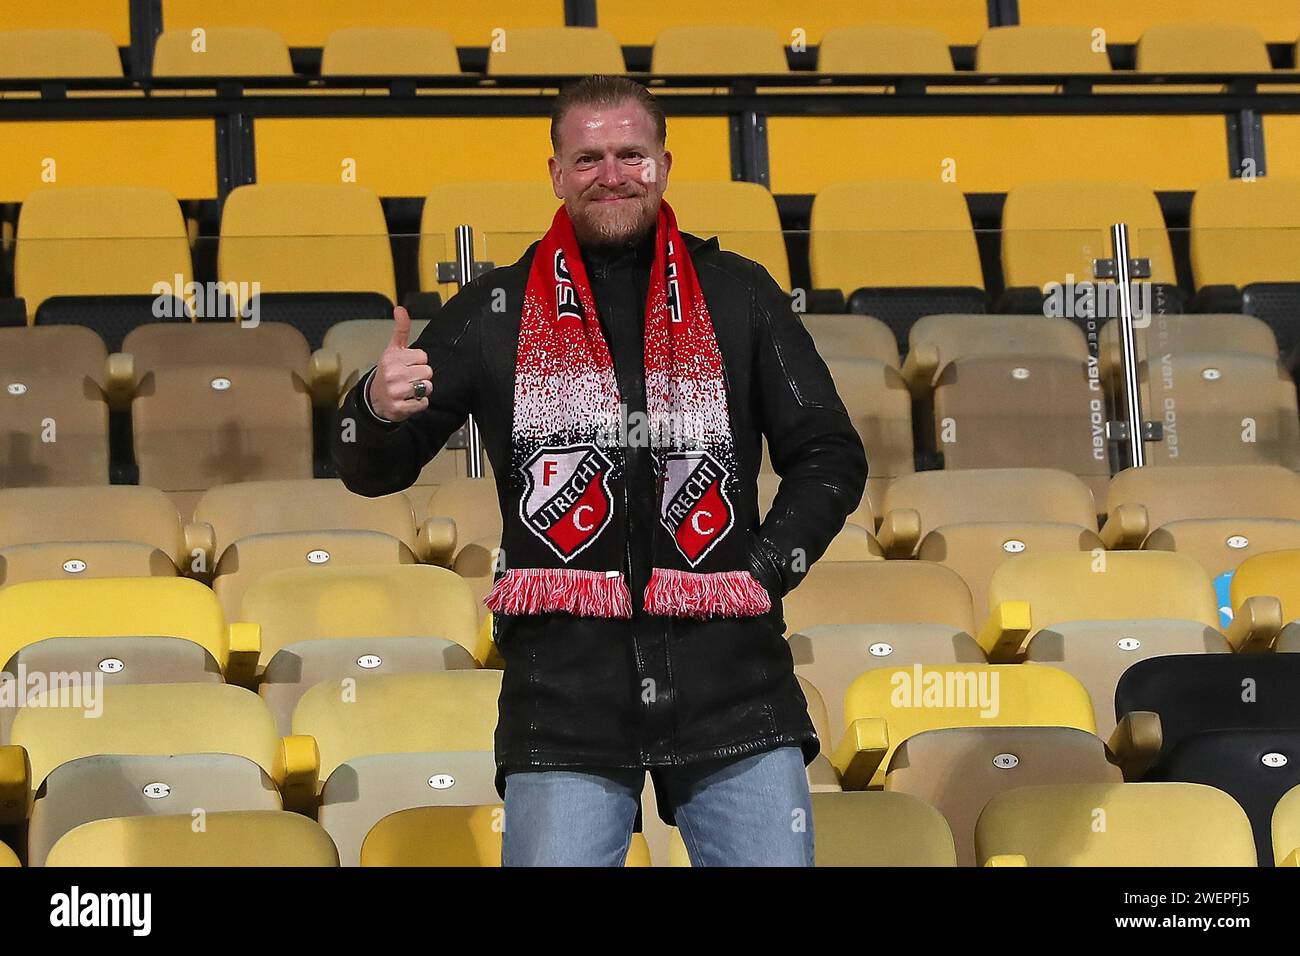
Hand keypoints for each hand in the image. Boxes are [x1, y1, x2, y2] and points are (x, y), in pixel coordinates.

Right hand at [368, 306, 430, 421]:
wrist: (374, 399)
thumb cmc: (387, 372)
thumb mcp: (392, 350)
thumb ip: (400, 330)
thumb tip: (400, 309)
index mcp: (392, 358)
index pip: (423, 357)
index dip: (418, 362)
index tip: (408, 366)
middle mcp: (393, 374)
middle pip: (428, 372)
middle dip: (421, 376)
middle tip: (409, 379)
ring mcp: (396, 392)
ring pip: (427, 387)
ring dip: (421, 391)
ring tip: (409, 390)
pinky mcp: (400, 408)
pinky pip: (423, 403)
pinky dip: (419, 404)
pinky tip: (408, 400)